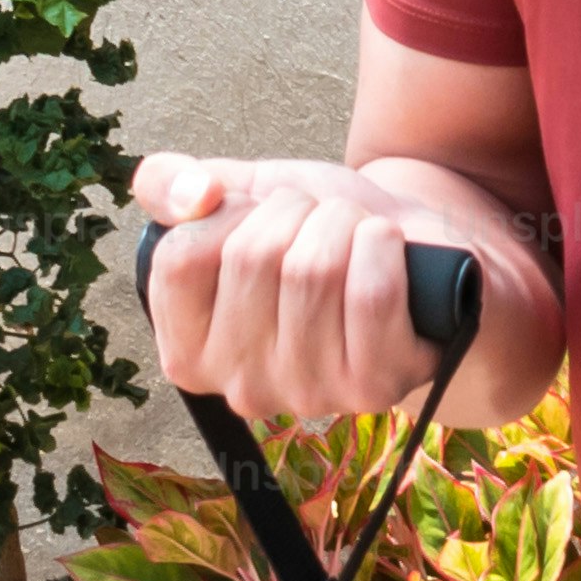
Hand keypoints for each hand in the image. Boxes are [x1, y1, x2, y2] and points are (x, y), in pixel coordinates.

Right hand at [127, 151, 470, 420]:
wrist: (410, 251)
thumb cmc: (317, 232)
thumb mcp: (238, 194)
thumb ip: (171, 186)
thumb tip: (191, 193)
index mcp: (189, 351)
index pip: (179, 259)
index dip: (230, 211)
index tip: (262, 215)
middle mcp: (239, 387)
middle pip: (251, 257)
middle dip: (297, 211)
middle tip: (321, 223)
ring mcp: (307, 393)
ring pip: (313, 270)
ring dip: (343, 223)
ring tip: (355, 235)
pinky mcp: (373, 387)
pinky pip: (370, 293)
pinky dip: (384, 245)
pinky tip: (389, 250)